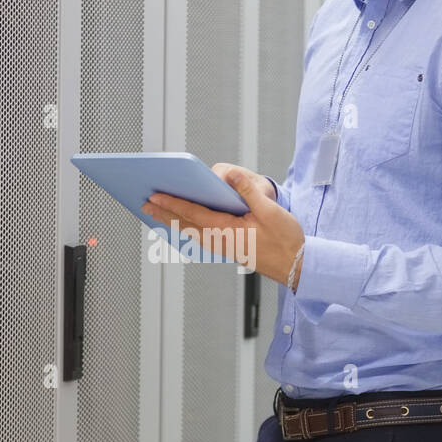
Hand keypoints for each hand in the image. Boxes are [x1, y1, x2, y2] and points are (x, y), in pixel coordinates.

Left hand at [141, 166, 304, 286]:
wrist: (296, 265)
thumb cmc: (285, 240)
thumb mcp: (270, 211)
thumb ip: (248, 191)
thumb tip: (229, 175)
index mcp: (228, 230)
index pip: (193, 214)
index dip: (172, 203)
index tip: (154, 196)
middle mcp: (221, 240)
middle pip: (186, 224)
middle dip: (164, 213)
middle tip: (145, 204)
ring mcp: (224, 246)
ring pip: (191, 232)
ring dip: (173, 221)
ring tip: (157, 214)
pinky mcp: (229, 248)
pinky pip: (201, 237)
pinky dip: (187, 229)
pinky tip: (182, 225)